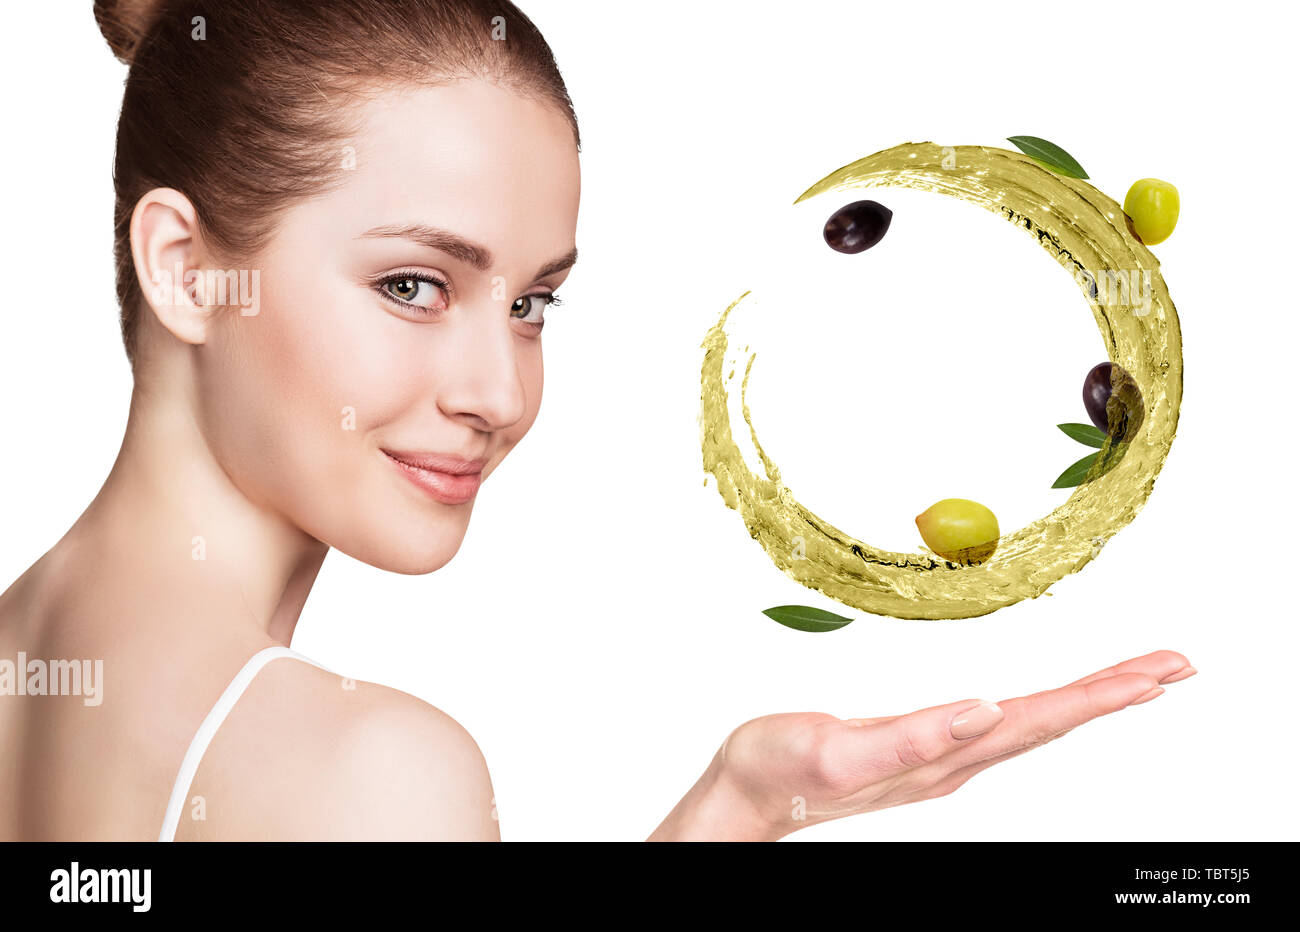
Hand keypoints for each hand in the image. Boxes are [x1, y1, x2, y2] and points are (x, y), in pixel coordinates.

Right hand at [684, 650, 1194, 839]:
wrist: (748, 791)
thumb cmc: (782, 767)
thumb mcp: (839, 747)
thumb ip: (913, 736)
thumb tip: (983, 710)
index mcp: (944, 756)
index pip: (1039, 721)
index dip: (1099, 696)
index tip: (1155, 673)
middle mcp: (955, 759)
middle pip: (1053, 722)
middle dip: (1116, 692)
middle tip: (1175, 664)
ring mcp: (943, 756)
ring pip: (1035, 724)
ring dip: (1089, 700)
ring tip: (1137, 680)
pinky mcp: (926, 746)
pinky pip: (1007, 723)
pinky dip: (1047, 705)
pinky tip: (1054, 701)